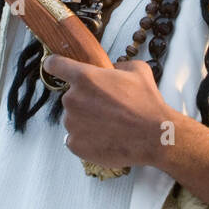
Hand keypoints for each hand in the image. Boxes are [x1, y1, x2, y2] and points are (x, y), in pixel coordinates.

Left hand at [41, 55, 173, 172]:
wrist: (154, 136)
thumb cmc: (147, 103)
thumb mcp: (138, 70)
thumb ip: (119, 65)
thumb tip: (113, 68)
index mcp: (84, 77)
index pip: (55, 64)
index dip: (55, 65)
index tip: (55, 67)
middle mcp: (72, 99)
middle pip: (70, 96)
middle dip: (85, 100)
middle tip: (107, 107)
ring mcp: (71, 123)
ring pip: (74, 118)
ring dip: (86, 120)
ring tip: (110, 125)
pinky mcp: (75, 144)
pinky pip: (75, 139)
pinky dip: (87, 139)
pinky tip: (105, 137)